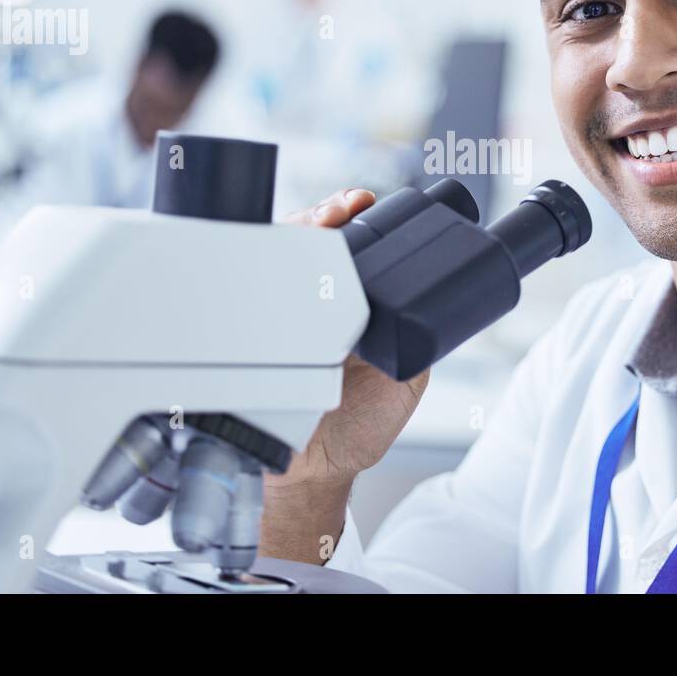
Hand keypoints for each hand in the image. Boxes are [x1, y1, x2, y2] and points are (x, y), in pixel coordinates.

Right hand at [260, 188, 430, 563]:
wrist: (312, 470)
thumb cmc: (357, 425)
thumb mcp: (403, 376)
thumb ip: (416, 337)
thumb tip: (433, 300)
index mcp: (353, 303)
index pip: (352, 246)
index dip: (356, 219)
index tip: (366, 205)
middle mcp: (312, 300)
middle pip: (311, 237)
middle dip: (324, 212)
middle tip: (343, 210)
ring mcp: (276, 311)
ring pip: (275, 250)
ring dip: (295, 226)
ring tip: (319, 220)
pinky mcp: (246, 330)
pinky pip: (243, 286)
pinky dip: (251, 258)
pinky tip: (270, 246)